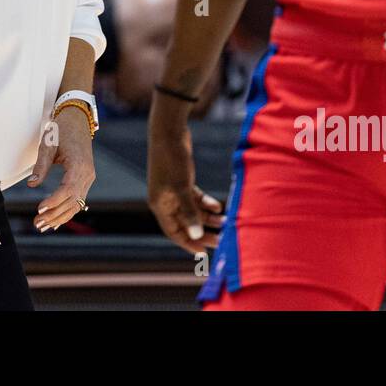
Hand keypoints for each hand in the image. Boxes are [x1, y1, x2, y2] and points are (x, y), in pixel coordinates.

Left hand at [27, 110, 94, 231]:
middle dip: (55, 215)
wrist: (77, 119)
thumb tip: (32, 185)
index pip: (68, 190)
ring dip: (60, 216)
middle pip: (73, 201)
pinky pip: (78, 199)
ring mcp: (88, 177)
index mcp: (79, 165)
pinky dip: (66, 211)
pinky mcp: (85, 179)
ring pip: (76, 203)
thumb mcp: (48, 145)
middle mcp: (87, 174)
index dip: (54, 201)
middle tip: (37, 224)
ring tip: (42, 226)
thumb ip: (41, 166)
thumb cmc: (61, 130)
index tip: (39, 209)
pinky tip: (55, 221)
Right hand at [147, 113, 223, 254]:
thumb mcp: (182, 187)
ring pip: (192, 211)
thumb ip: (190, 212)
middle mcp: (165, 200)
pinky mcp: (182, 181)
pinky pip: (195, 198)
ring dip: (208, 218)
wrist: (169, 133)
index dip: (188, 243)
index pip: (173, 232)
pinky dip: (206, 203)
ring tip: (226, 222)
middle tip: (220, 241)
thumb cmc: (172, 160)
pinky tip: (218, 206)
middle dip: (202, 233)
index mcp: (159, 205)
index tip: (203, 253)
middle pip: (185, 223)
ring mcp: (174, 191)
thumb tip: (197, 236)